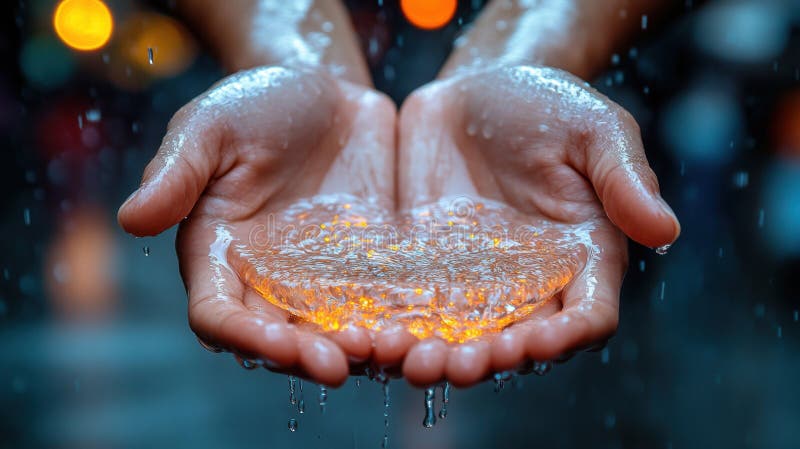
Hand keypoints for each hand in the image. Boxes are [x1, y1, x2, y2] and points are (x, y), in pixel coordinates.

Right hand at [118, 66, 396, 386]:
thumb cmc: (256, 103)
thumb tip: (132, 220)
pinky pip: (379, 306)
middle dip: (304, 359)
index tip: (273, 343)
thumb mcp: (211, 126)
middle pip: (279, 339)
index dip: (241, 336)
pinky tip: (413, 330)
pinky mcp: (367, 266)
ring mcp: (321, 277)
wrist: (325, 89)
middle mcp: (268, 279)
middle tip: (337, 366)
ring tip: (382, 352)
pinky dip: (392, 325)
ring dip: (353, 352)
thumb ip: (177, 173)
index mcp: (219, 255)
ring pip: (332, 334)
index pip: (218, 314)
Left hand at [396, 65, 679, 386]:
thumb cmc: (547, 106)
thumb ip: (625, 178)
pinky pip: (412, 311)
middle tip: (457, 366)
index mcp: (582, 259)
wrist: (474, 93)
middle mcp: (531, 284)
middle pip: (516, 343)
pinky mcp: (426, 271)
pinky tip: (370, 338)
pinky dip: (395, 331)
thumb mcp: (593, 129)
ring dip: (437, 359)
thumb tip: (666, 230)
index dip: (565, 338)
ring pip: (460, 338)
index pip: (585, 316)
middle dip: (489, 362)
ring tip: (407, 362)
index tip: (536, 344)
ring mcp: (474, 282)